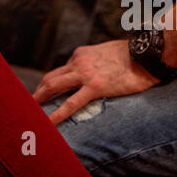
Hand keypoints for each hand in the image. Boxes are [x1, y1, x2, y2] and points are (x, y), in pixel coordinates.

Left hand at [31, 40, 158, 123]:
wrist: (146, 53)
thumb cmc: (133, 55)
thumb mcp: (107, 53)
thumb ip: (95, 63)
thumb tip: (95, 73)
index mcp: (81, 54)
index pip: (60, 71)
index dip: (49, 84)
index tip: (44, 94)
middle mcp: (78, 61)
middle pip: (50, 78)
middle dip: (38, 92)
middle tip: (30, 106)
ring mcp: (85, 73)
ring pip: (54, 87)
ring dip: (40, 100)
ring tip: (32, 113)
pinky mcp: (95, 86)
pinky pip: (71, 103)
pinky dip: (57, 113)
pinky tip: (49, 122)